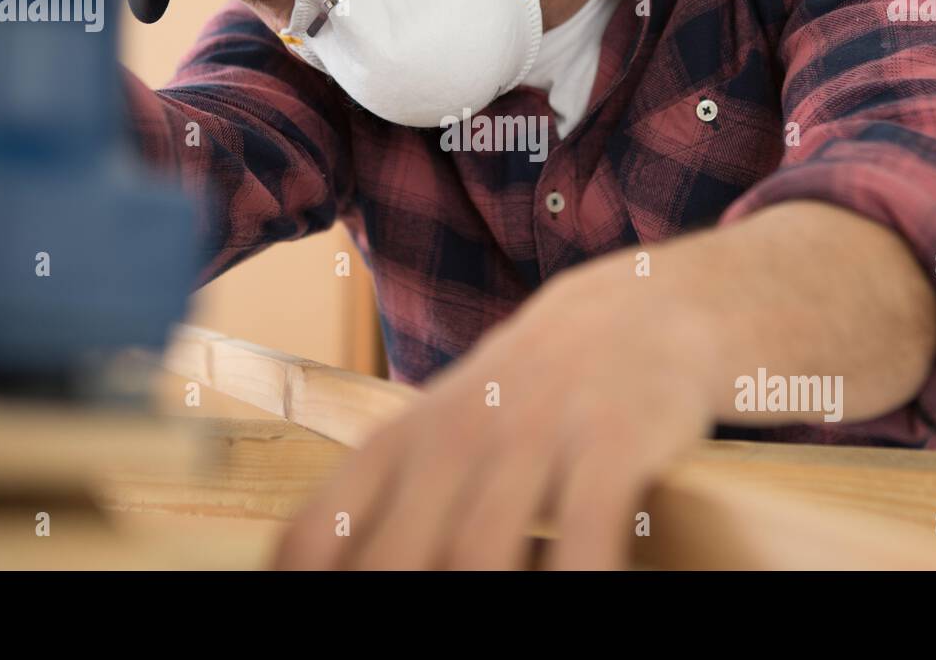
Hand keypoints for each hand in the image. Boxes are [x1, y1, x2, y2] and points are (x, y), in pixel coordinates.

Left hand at [272, 249, 718, 569]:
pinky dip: (576, 582)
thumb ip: (389, 509)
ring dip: (478, 605)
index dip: (301, 593)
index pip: (315, 538)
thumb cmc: (523, 399)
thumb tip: (330, 572)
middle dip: (391, 606)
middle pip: (389, 561)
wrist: (635, 311)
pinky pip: (586, 534)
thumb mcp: (442, 438)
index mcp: (397, 445)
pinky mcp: (611, 437)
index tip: (312, 624)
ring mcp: (531, 432)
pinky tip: (579, 600)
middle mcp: (453, 437)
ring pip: (476, 555)